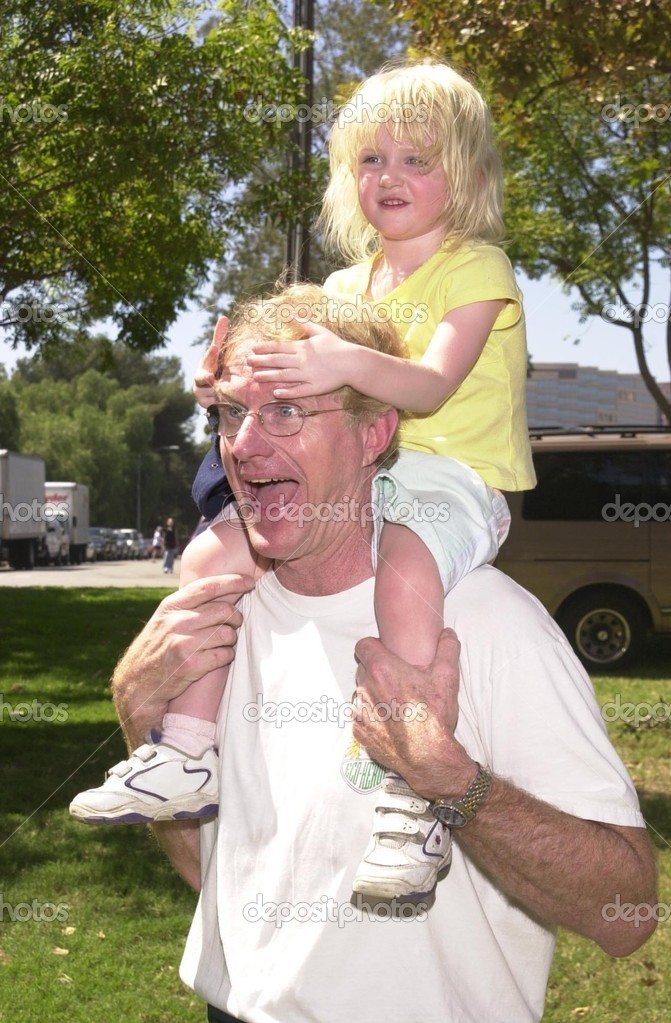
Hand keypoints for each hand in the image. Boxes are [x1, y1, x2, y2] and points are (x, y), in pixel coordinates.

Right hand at [112, 574, 253, 729]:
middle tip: (235, 623)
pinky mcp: (191, 665)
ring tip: (223, 643)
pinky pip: (225, 655)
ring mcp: (183, 644)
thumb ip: (187, 605)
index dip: (232, 581)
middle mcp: (176, 622)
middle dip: (236, 617)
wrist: (137, 685)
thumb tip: (222, 588)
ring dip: (231, 639)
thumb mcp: (164, 620)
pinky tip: (219, 658)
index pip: (207, 586)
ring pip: (227, 633)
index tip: (249, 581)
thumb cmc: (156, 649)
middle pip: (224, 610)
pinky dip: (227, 656)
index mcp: (170, 607)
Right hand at [193, 316, 227, 408]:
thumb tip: (223, 316)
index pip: (208, 358)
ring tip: (220, 394)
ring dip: (215, 393)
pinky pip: (212, 405)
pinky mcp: (205, 406)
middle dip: (204, 378)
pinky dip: (217, 404)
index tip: (215, 348)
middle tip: (209, 377)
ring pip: (208, 393)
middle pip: (200, 378)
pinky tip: (222, 405)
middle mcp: (199, 379)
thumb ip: (220, 337)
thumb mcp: (218, 355)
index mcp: (204, 365)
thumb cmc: (216, 369)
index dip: (210, 354)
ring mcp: (201, 393)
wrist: (212, 392)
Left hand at [246, 320, 353, 397]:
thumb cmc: (336, 346)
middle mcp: (302, 361)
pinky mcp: (315, 387)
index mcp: (303, 347)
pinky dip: (287, 392)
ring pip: (284, 376)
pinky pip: (298, 390)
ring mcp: (308, 375)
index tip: (253, 348)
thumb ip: (304, 324)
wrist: (352, 362)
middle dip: (261, 361)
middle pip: (278, 361)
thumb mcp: (320, 331)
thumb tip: (291, 315)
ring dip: (269, 376)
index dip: (265, 348)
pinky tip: (276, 393)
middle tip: (248, 362)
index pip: (279, 347)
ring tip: (256, 377)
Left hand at [352, 628, 475, 799]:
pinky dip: (373, 715)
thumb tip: (447, 633)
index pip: (362, 645)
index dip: (374, 646)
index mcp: (381, 669)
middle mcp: (364, 687)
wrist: (428, 758)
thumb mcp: (447, 678)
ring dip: (374, 693)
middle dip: (376, 670)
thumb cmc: (435, 717)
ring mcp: (359, 711)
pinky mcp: (359, 730)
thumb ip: (447, 649)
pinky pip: (361, 715)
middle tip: (398, 678)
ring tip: (396, 702)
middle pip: (362, 668)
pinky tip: (392, 721)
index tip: (387, 653)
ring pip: (361, 692)